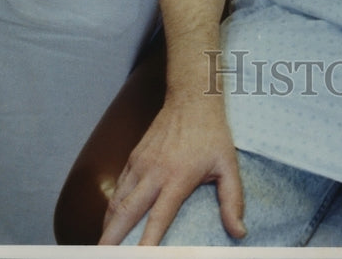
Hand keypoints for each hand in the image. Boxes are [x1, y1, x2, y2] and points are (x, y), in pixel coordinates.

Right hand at [98, 96, 244, 245]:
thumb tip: (239, 232)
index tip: (139, 257)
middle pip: (126, 212)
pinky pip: (119, 186)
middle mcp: (154, 172)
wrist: (191, 98)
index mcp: (177, 178)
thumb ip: (233, 200)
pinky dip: (112, 206)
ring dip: (108, 224)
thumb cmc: (212, 133)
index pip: (158, 217)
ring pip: (117, 200)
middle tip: (102, 255)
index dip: (147, 241)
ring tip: (103, 245)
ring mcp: (140, 163)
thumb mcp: (229, 165)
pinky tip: (111, 220)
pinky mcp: (134, 156)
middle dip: (112, 238)